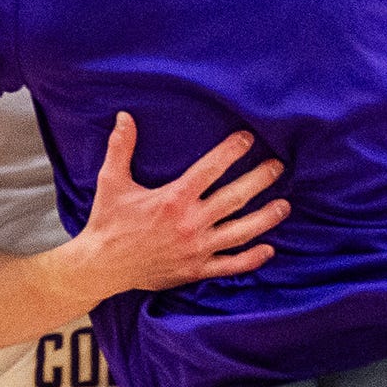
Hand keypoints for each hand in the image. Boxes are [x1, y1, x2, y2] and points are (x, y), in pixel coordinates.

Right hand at [62, 116, 288, 297]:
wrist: (102, 267)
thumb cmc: (107, 222)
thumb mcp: (111, 182)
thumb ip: (121, 148)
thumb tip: (124, 117)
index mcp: (173, 199)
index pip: (210, 169)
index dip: (231, 151)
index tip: (248, 138)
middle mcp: (190, 223)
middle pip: (234, 198)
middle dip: (259, 181)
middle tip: (277, 167)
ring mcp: (196, 249)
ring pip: (240, 232)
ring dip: (265, 218)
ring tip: (285, 206)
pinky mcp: (196, 269)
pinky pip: (230, 265)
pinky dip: (251, 259)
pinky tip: (269, 249)